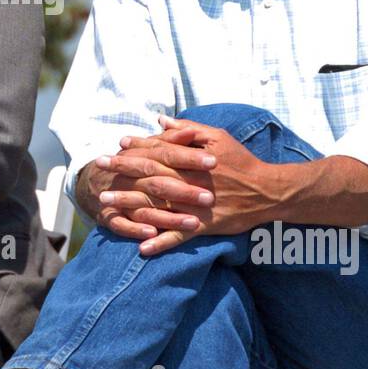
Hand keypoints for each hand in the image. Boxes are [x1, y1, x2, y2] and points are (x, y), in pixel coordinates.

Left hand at [94, 115, 285, 255]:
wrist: (268, 191)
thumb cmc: (242, 161)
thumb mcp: (219, 137)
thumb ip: (188, 129)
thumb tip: (161, 120)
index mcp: (192, 159)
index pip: (158, 150)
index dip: (136, 147)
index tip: (116, 146)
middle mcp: (189, 181)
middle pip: (150, 174)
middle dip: (122, 171)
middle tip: (98, 168)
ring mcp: (195, 205)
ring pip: (158, 204)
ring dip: (130, 204)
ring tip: (106, 204)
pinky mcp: (204, 226)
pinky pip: (179, 237)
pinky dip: (161, 243)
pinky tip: (141, 248)